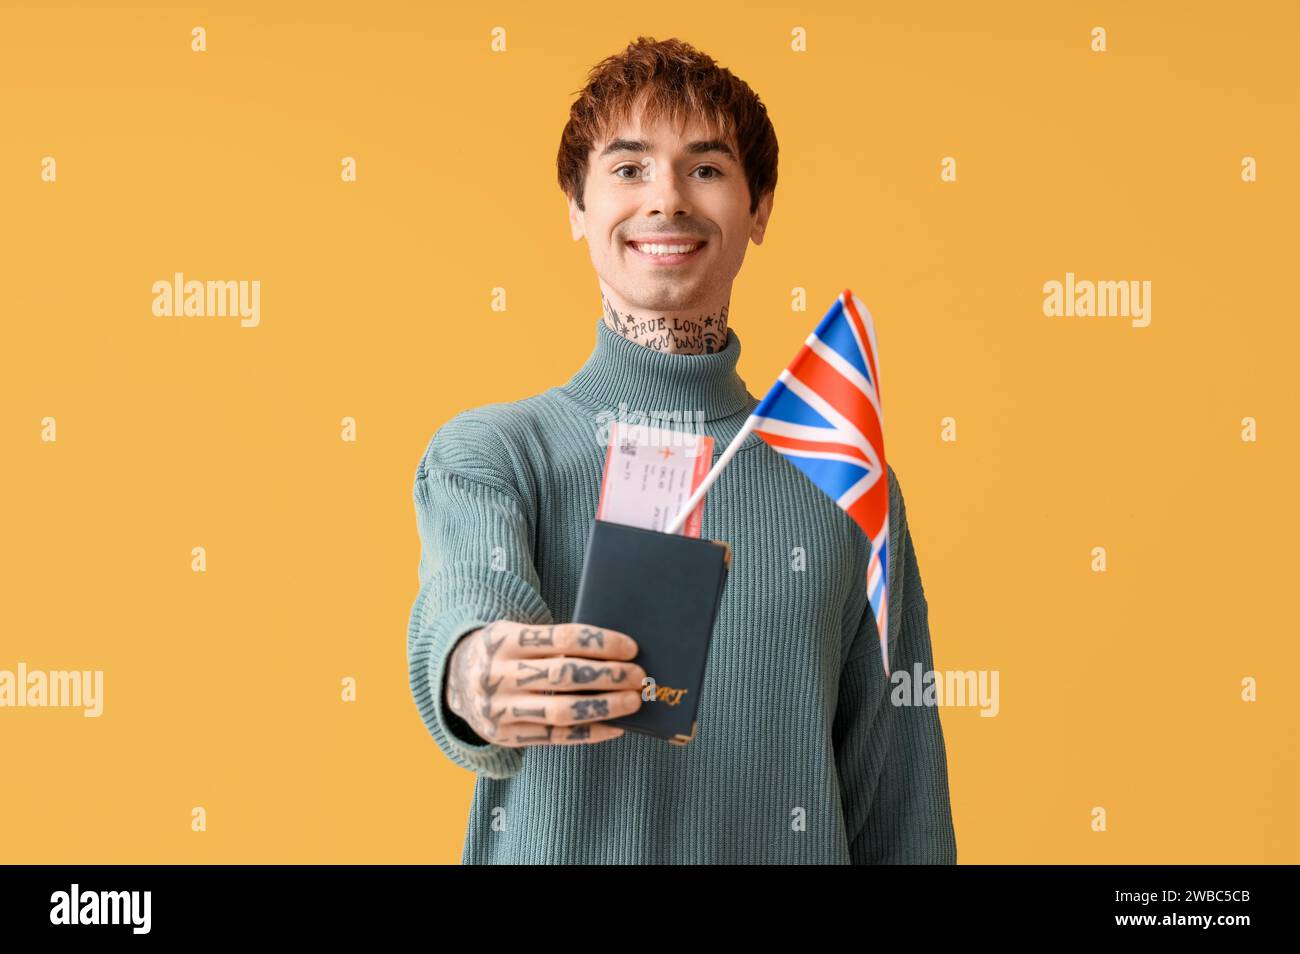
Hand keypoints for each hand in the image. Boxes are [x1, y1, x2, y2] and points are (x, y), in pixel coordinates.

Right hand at [445, 621, 644, 746]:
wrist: (452, 678)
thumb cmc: (503, 650)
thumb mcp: (515, 632)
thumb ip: (553, 640)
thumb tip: (614, 651)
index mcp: (503, 639)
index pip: (562, 638)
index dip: (600, 642)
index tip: (631, 647)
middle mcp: (498, 674)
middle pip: (564, 675)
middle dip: (608, 676)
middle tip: (639, 676)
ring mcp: (500, 709)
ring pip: (561, 711)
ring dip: (605, 707)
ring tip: (633, 701)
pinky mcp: (505, 736)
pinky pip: (555, 737)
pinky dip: (589, 732)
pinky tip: (615, 727)